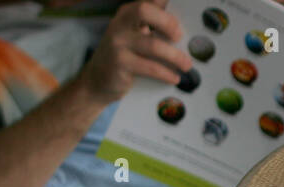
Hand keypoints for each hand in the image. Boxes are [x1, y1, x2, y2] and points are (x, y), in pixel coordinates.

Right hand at [77, 0, 193, 106]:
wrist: (97, 82)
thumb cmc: (123, 58)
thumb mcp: (134, 38)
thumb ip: (152, 28)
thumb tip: (182, 28)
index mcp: (127, 13)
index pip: (147, 1)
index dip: (164, 1)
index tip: (184, 8)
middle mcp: (120, 23)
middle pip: (144, 10)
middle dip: (167, 22)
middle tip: (180, 37)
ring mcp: (118, 42)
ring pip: (153, 44)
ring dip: (175, 56)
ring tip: (187, 65)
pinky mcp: (120, 63)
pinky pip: (150, 67)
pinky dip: (166, 73)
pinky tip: (175, 78)